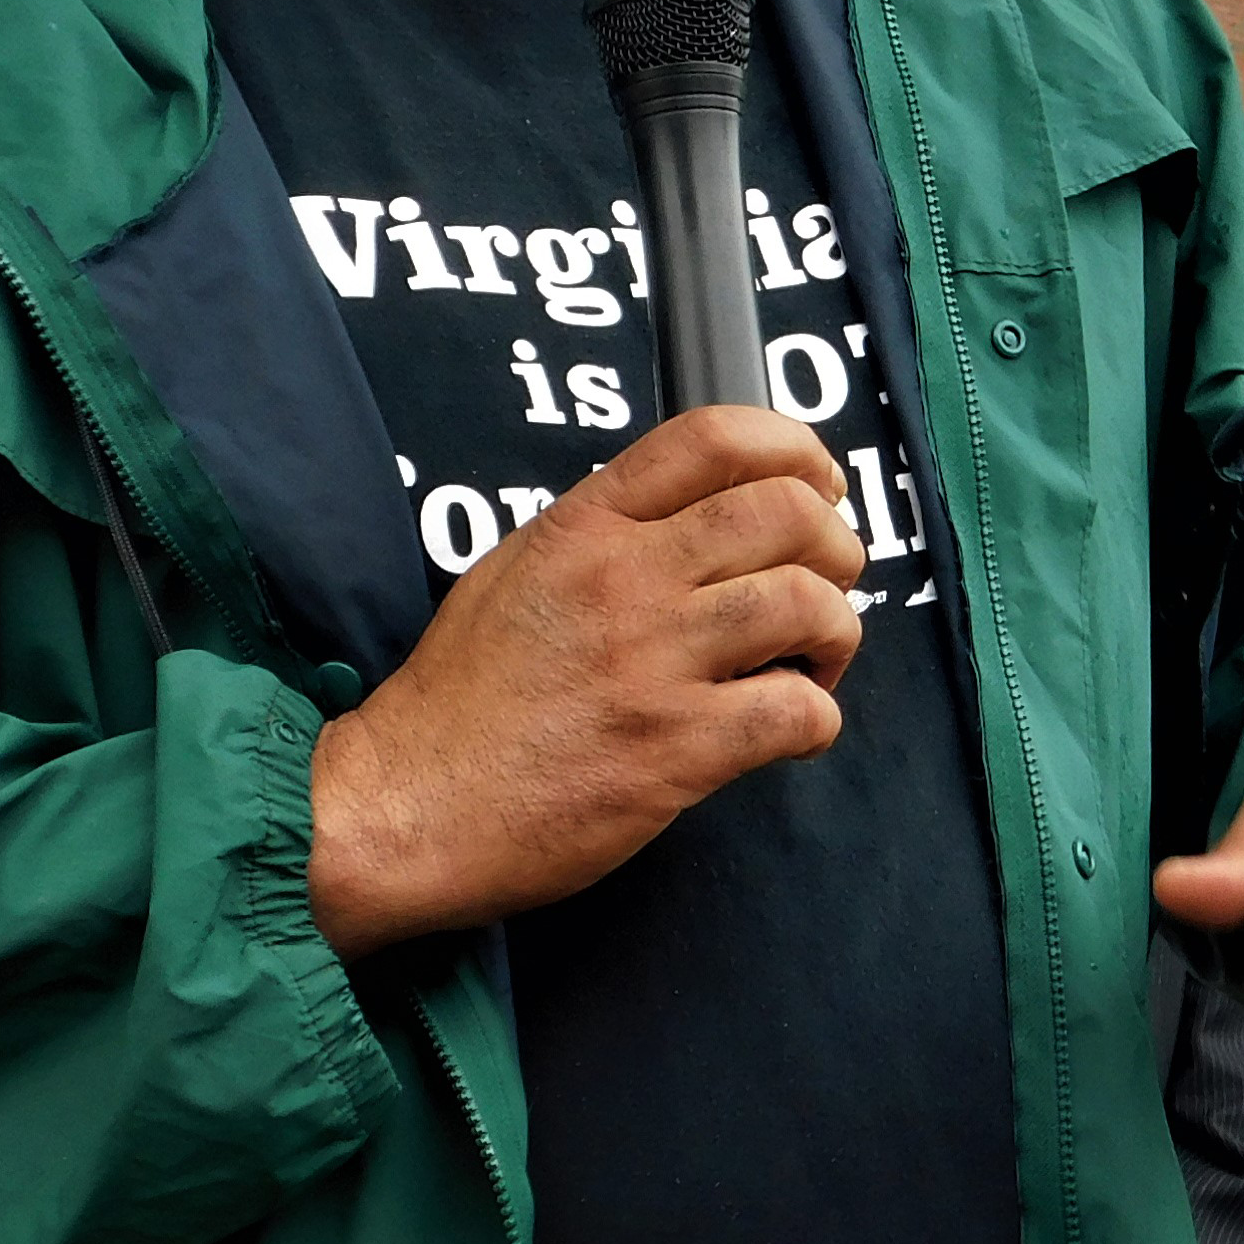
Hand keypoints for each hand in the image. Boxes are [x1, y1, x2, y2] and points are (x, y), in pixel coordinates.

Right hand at [305, 406, 862, 959]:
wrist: (406, 806)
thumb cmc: (457, 701)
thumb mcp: (511, 573)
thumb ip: (597, 535)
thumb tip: (687, 519)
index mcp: (583, 527)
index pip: (713, 437)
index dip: (793, 450)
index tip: (817, 486)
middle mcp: (624, 579)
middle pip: (786, 512)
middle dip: (836, 544)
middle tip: (828, 585)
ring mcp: (653, 663)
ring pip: (807, 603)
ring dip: (837, 631)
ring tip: (815, 662)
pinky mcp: (676, 749)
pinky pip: (797, 711)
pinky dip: (818, 718)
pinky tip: (792, 729)